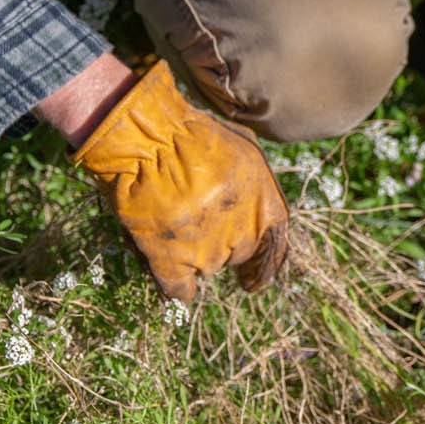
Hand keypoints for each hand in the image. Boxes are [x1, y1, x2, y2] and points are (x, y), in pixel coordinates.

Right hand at [72, 59, 289, 302]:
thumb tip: (257, 204)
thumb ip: (257, 183)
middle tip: (198, 217)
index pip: (274, 246)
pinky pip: (178, 289)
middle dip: (224, 242)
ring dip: (195, 252)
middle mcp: (242, 231)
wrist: (149, 137)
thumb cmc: (194, 134)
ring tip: (175, 219)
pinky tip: (171, 274)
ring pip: (208, 267)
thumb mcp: (245, 148)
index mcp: (265, 204)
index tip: (252, 281)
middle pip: (238, 254)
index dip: (264, 265)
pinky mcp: (169, 260)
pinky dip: (176, 287)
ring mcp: (206, 250)